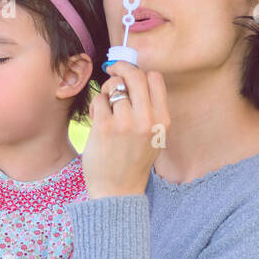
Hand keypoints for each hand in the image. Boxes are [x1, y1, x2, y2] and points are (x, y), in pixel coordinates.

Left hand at [82, 61, 169, 199]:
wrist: (117, 191)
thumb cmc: (132, 162)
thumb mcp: (153, 137)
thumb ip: (150, 110)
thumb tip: (134, 78)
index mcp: (162, 121)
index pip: (155, 79)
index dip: (140, 72)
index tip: (128, 73)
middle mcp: (147, 120)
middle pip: (135, 75)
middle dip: (121, 68)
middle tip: (111, 69)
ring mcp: (125, 123)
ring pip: (113, 87)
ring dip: (106, 92)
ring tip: (104, 109)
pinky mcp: (104, 127)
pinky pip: (98, 99)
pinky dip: (96, 105)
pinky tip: (97, 119)